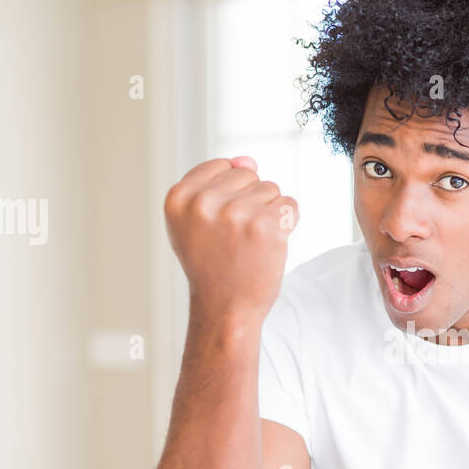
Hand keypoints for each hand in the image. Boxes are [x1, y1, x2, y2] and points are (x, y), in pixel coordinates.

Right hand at [162, 155, 299, 326]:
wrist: (225, 309)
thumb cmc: (213, 265)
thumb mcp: (197, 222)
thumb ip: (215, 184)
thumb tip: (247, 159)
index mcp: (178, 198)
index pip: (222, 166)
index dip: (230, 194)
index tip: (221, 224)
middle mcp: (203, 203)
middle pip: (248, 175)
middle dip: (250, 201)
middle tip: (237, 237)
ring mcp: (235, 214)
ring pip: (271, 189)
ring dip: (268, 214)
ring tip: (251, 243)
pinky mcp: (265, 226)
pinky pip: (290, 205)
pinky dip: (287, 223)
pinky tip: (269, 245)